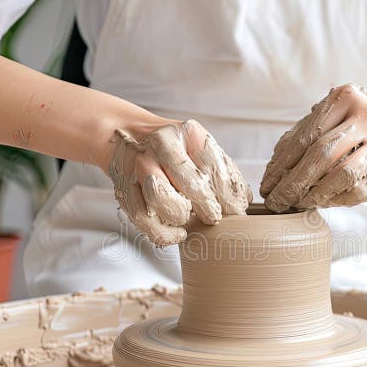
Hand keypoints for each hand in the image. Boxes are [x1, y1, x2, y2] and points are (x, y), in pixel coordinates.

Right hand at [102, 119, 251, 245]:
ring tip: (189, 218)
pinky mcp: (124, 186)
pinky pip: (143, 217)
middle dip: (208, 208)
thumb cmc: (171, 147)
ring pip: (163, 199)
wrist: (123, 134)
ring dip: (181, 216)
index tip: (235, 211)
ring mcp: (140, 165)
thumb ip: (222, 170)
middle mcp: (162, 145)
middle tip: (213, 217)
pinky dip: (163, 232)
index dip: (229, 196)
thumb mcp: (199, 146)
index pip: (216, 168)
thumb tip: (243, 200)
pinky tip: (177, 232)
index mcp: (189, 133)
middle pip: (193, 184)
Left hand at [260, 84, 366, 212]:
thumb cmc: (364, 121)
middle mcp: (365, 117)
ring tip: (299, 203)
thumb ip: (306, 132)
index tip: (267, 184)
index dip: (282, 164)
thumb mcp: (338, 113)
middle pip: (321, 155)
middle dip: (293, 182)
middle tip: (277, 201)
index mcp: (345, 98)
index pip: (305, 135)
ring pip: (342, 174)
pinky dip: (339, 200)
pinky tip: (325, 202)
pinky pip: (361, 190)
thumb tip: (274, 166)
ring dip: (316, 194)